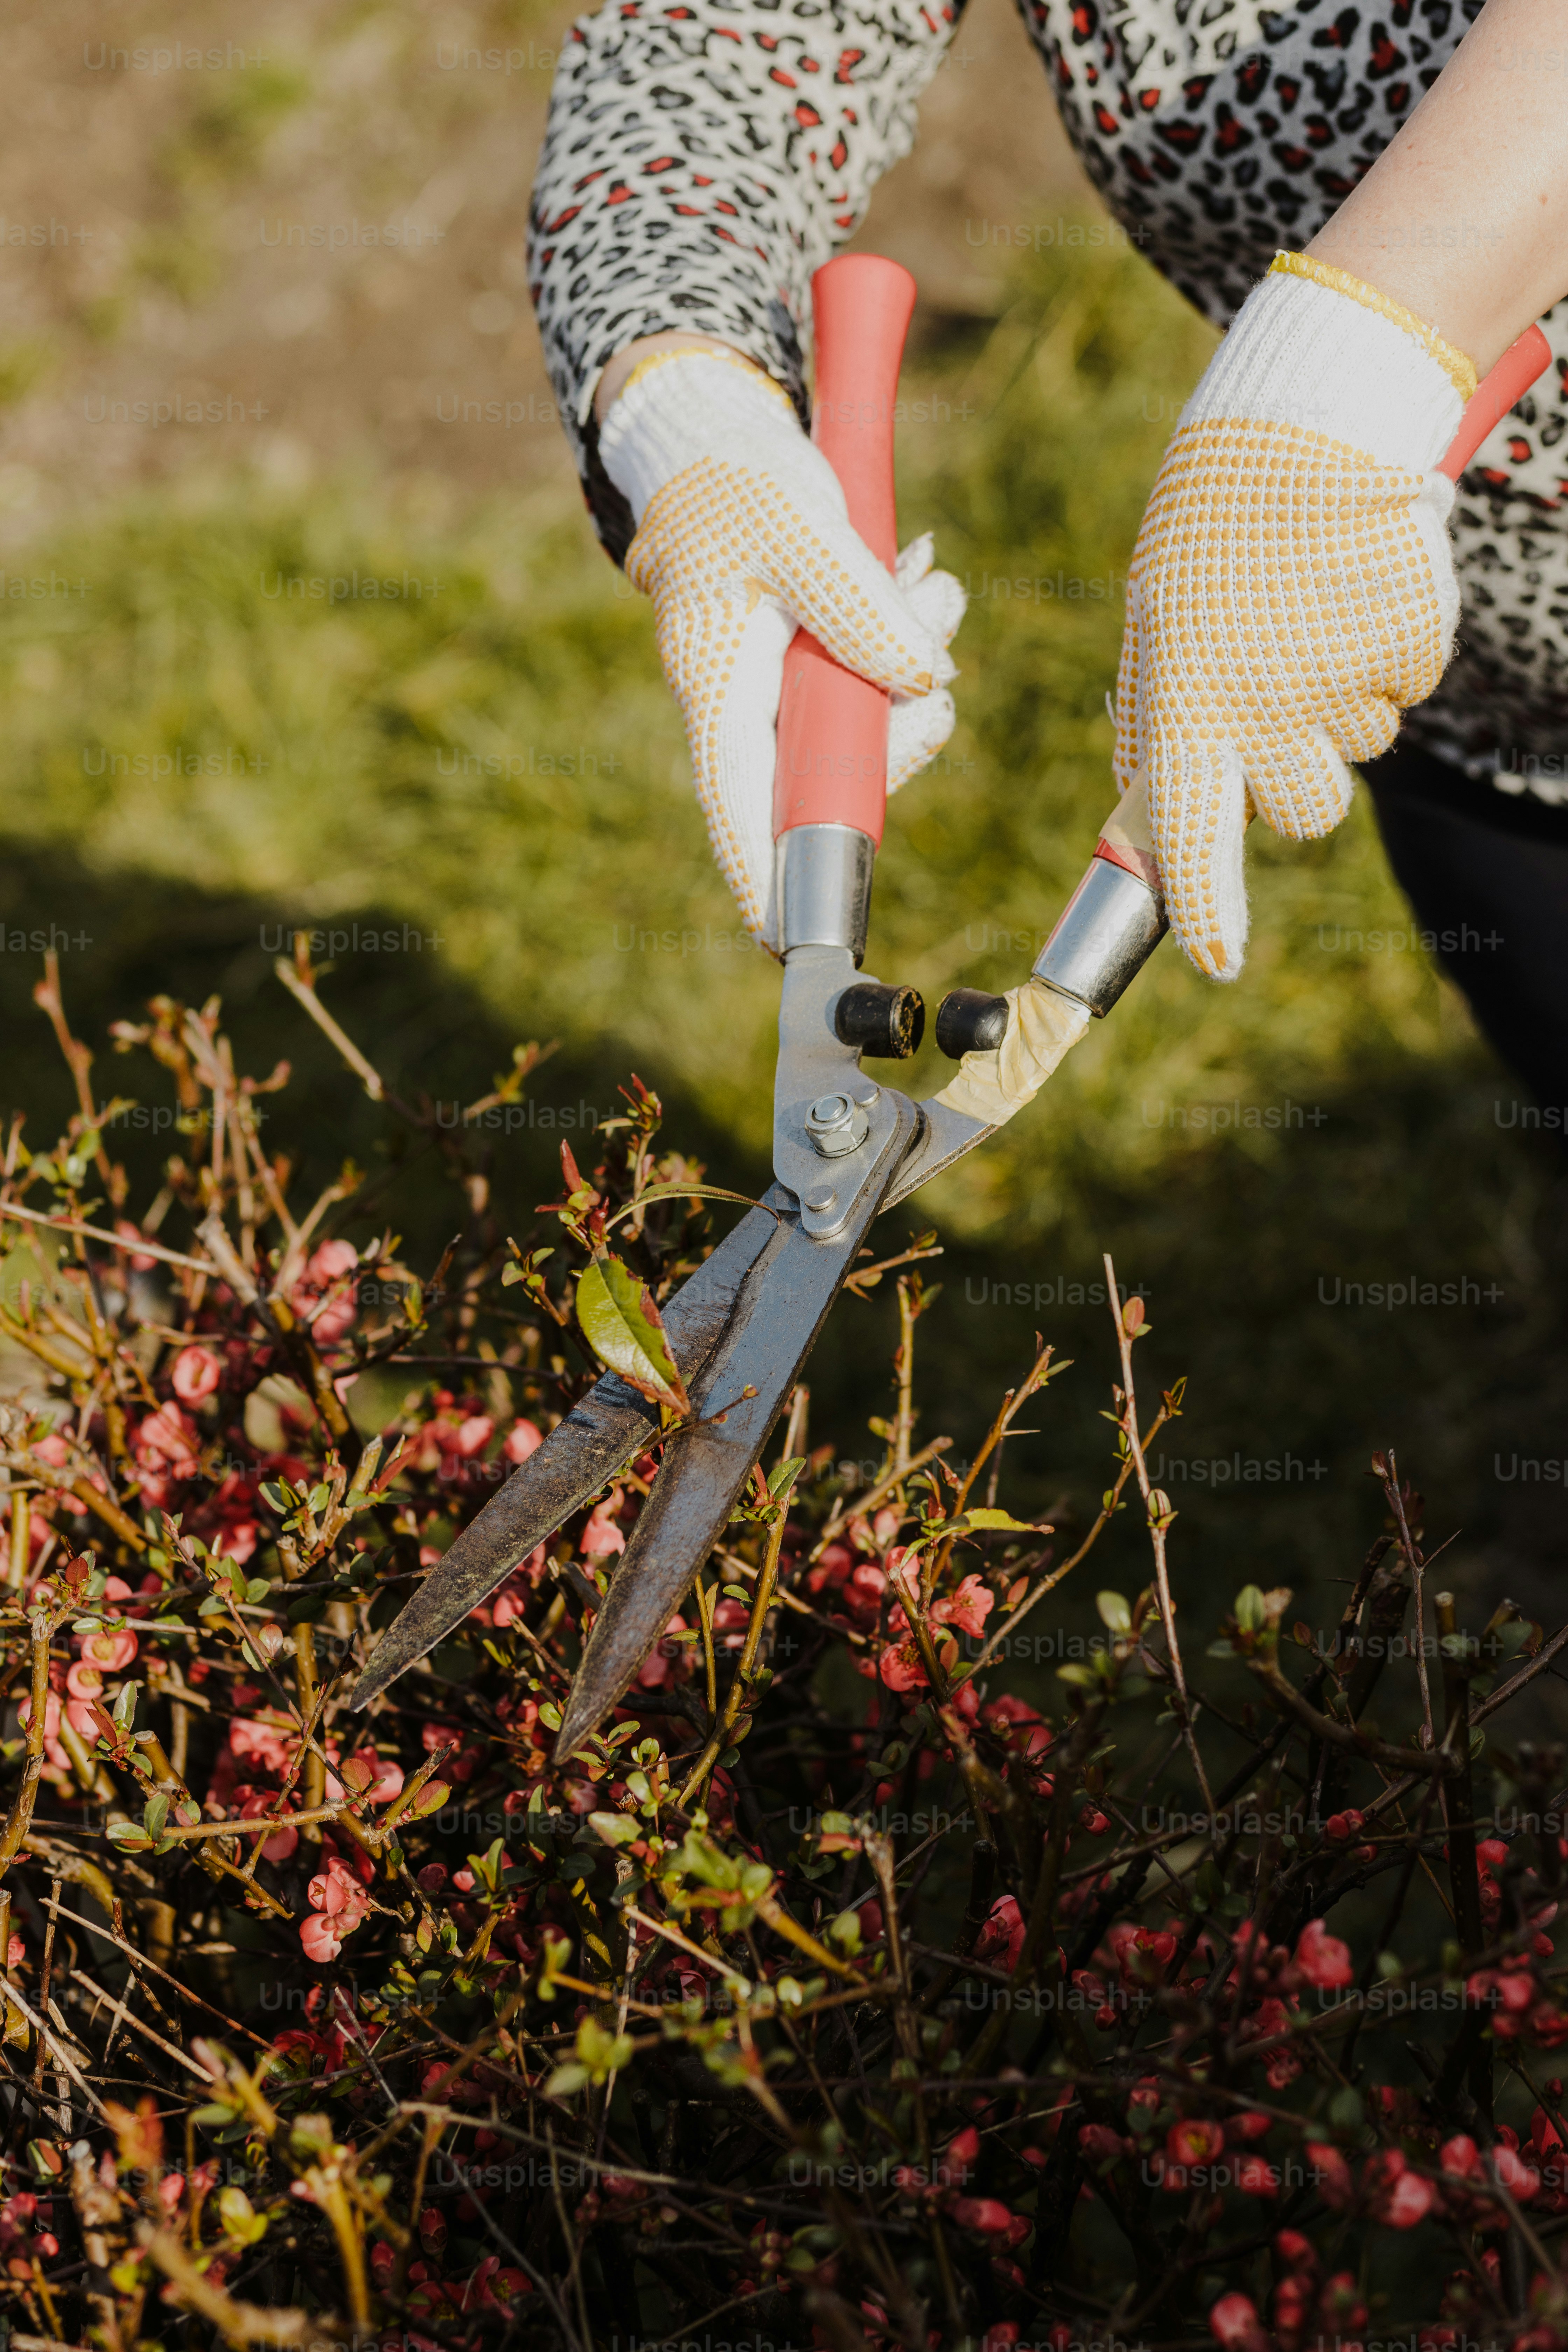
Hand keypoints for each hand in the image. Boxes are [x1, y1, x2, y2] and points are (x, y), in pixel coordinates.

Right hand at [599, 347, 963, 945]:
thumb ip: (860, 608)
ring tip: (929, 583)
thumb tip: (923, 682)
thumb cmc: (740, 487)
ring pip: (865, 726)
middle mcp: (743, 708)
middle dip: (900, 724)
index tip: (783, 943)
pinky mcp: (812, 671)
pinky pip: (874, 687)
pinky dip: (908, 644)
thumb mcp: (802, 531)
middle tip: (935, 630)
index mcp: (715, 687)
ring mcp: (777, 694)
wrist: (721, 442)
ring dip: (916, 664)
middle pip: (828, 774)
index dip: (763, 876)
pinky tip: (919, 584)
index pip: (738, 806)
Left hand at [1113, 255, 1471, 979]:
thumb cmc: (1210, 537)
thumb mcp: (1157, 631)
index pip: (1195, 837)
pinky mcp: (1409, 646)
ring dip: (1337, 708)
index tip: (1216, 963)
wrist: (1302, 429)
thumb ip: (1159, 729)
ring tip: (1309, 619)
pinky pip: (1401, 690)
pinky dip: (1381, 654)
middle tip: (1277, 689)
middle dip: (1297, 775)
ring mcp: (1345, 681)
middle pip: (1304, 814)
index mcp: (1191, 704)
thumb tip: (1153, 824)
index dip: (1207, 911)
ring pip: (1357, 751)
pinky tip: (1352, 592)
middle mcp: (1268, 705)